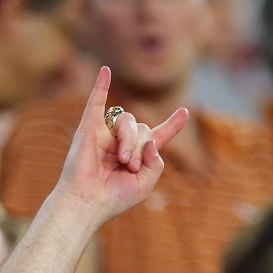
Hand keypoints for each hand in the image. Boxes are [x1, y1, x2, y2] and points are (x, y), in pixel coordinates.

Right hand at [52, 67, 188, 226]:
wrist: (88, 202)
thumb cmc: (114, 198)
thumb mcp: (146, 184)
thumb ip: (156, 162)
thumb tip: (151, 141)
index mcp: (138, 155)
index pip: (159, 134)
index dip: (173, 124)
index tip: (184, 111)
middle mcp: (122, 141)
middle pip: (144, 128)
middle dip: (142, 147)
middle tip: (132, 167)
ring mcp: (106, 133)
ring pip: (128, 120)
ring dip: (130, 140)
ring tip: (123, 160)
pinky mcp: (89, 128)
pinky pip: (96, 102)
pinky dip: (100, 85)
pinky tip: (106, 70)